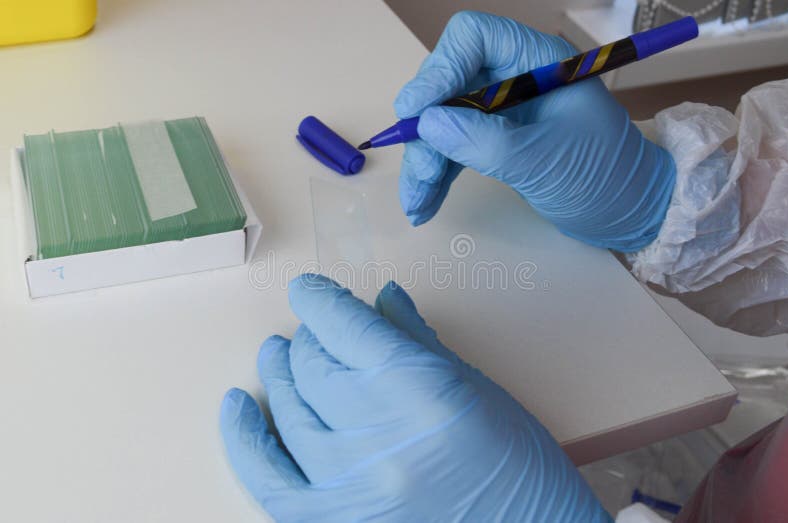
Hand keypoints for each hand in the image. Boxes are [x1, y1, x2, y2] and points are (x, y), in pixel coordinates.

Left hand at [220, 274, 609, 521]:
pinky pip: (268, 476)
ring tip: (280, 356)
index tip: (310, 291)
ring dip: (281, 374)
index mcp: (419, 389)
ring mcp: (348, 485)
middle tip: (318, 332)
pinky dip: (246, 439)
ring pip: (289, 409)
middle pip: (313, 364)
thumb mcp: (477, 390)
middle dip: (311, 338)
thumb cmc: (517, 466)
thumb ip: (416, 340)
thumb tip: (379, 300)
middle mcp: (377, 434)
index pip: (344, 325)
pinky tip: (238, 405)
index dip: (320, 300)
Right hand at [394, 11, 675, 251]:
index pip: (473, 38)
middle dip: (426, 130)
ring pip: (444, 121)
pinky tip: (424, 204)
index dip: (440, 69)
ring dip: (425, 160)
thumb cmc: (604, 177)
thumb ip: (486, 141)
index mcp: (536, 61)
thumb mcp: (544, 161)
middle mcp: (514, 77)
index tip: (417, 112)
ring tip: (417, 203)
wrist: (631, 212)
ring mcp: (504, 110)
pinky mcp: (497, 140)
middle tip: (420, 172)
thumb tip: (428, 124)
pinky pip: (455, 147)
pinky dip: (438, 174)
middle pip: (448, 84)